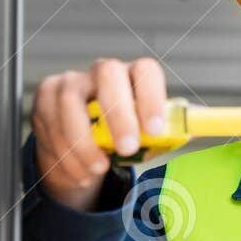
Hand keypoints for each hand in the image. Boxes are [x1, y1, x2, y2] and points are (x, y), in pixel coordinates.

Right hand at [31, 57, 167, 211]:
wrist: (83, 149)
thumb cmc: (121, 138)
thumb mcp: (146, 137)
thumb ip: (166, 133)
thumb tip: (196, 131)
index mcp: (133, 75)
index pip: (146, 71)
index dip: (151, 97)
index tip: (154, 130)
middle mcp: (101, 72)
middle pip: (108, 74)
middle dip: (117, 114)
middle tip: (127, 149)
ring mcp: (70, 82)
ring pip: (71, 104)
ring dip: (85, 143)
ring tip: (98, 168)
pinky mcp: (45, 97)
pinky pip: (50, 123)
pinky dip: (64, 154)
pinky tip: (79, 169)